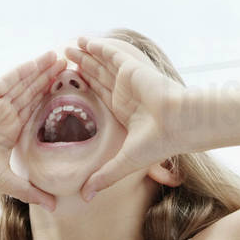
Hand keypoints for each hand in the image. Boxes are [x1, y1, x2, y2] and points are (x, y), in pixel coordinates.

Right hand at [0, 50, 63, 210]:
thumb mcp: (5, 182)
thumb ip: (30, 191)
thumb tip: (54, 207)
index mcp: (12, 132)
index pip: (38, 112)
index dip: (54, 100)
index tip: (74, 90)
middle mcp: (6, 116)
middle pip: (33, 93)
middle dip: (51, 80)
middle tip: (72, 66)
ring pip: (23, 84)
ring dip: (40, 71)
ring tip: (59, 57)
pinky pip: (7, 81)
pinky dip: (22, 71)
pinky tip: (38, 61)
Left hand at [65, 36, 182, 200]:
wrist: (178, 123)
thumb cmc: (157, 143)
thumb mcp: (124, 162)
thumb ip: (104, 176)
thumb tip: (85, 198)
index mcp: (122, 110)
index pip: (98, 95)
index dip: (83, 89)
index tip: (65, 84)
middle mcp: (124, 92)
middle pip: (97, 76)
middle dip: (80, 68)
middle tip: (61, 60)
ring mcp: (128, 79)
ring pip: (101, 63)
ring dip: (84, 55)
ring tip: (68, 48)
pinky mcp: (131, 68)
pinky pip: (111, 53)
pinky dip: (97, 47)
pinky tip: (84, 41)